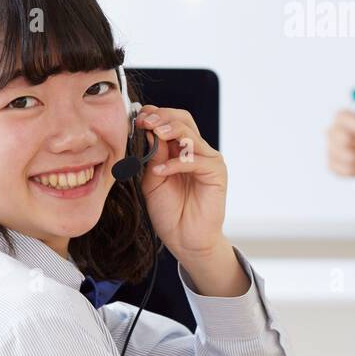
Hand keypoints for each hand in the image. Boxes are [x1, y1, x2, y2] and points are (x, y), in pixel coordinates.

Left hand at [134, 105, 227, 262]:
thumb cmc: (169, 212)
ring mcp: (208, 160)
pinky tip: (159, 171)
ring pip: (190, 135)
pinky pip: (195, 160)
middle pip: (183, 120)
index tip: (137, 118)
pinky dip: (175, 163)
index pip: (171, 120)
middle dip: (162, 117)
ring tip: (152, 133)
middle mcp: (197, 151)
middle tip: (144, 121)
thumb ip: (152, 156)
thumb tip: (147, 130)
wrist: (185, 240)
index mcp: (180, 150)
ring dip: (170, 130)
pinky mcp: (217, 173)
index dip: (155, 115)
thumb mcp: (152, 180)